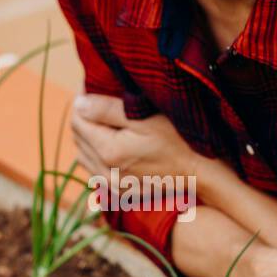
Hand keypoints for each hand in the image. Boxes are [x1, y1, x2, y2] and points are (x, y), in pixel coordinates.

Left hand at [71, 94, 198, 180]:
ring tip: (102, 121)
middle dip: (84, 117)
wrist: (199, 173)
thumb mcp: (144, 118)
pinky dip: (95, 155)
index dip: (81, 99)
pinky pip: (93, 170)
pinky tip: (110, 144)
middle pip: (77, 138)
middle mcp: (105, 172)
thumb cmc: (177, 140)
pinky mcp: (118, 191)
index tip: (90, 84)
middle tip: (97, 99)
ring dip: (87, 137)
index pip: (78, 121)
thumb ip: (107, 110)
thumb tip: (78, 103)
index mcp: (108, 152)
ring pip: (82, 155)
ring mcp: (110, 185)